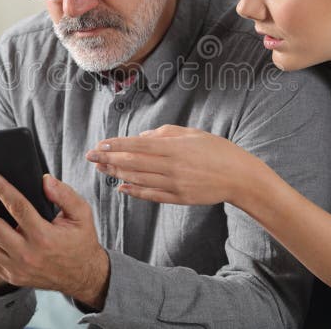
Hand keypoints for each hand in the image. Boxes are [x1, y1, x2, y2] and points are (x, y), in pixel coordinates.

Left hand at [0, 173, 109, 308]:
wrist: (82, 276)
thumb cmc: (80, 240)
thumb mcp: (82, 213)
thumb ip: (64, 194)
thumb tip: (44, 180)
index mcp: (45, 236)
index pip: (17, 207)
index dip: (0, 188)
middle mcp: (28, 253)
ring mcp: (17, 267)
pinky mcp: (11, 275)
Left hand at [86, 124, 266, 205]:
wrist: (240, 177)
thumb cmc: (217, 150)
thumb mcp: (192, 134)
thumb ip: (165, 133)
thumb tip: (140, 137)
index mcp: (174, 147)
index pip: (138, 145)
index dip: (116, 145)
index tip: (100, 144)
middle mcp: (172, 166)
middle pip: (133, 162)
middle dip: (109, 159)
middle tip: (90, 156)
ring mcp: (175, 184)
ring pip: (138, 179)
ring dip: (117, 174)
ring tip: (100, 169)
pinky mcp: (179, 198)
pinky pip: (151, 195)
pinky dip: (134, 191)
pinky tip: (121, 188)